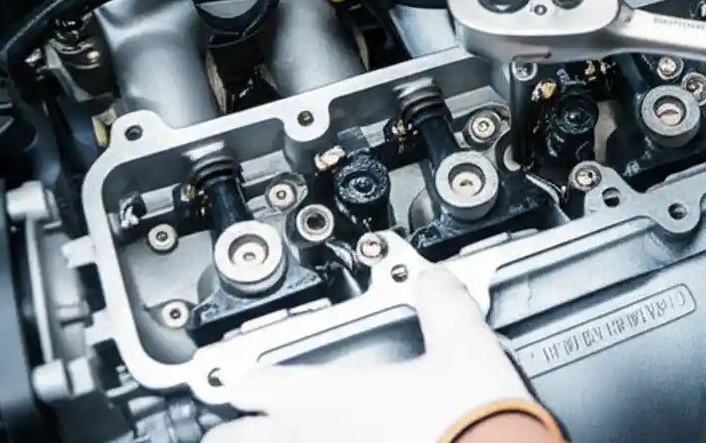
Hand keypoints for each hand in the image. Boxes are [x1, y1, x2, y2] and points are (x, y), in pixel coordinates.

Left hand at [203, 267, 558, 442]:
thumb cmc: (475, 422)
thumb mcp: (465, 346)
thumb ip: (444, 305)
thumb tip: (435, 280)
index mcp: (337, 398)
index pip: (266, 384)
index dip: (247, 380)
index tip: (239, 382)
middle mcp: (323, 439)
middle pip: (246, 438)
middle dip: (237, 429)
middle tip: (230, 426)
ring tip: (262, 442)